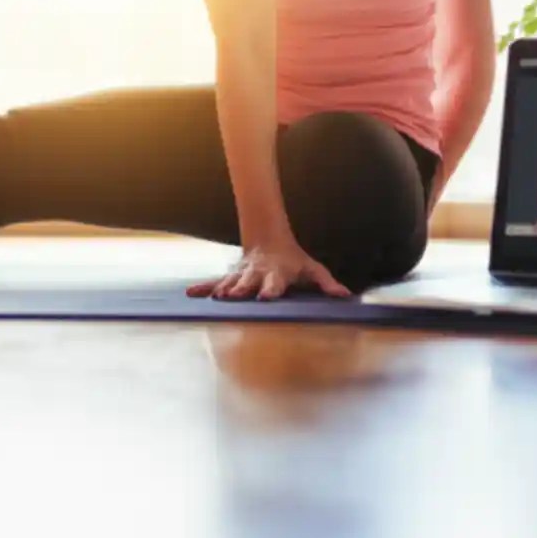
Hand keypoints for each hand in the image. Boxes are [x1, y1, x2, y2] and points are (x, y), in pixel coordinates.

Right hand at [187, 242, 351, 301]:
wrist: (269, 239)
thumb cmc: (294, 261)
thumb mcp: (312, 269)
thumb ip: (327, 283)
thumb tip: (345, 296)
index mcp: (277, 274)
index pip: (274, 283)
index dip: (270, 290)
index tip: (265, 297)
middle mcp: (257, 275)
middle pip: (248, 282)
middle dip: (241, 290)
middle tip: (232, 297)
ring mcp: (242, 275)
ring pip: (230, 282)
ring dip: (222, 289)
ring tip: (215, 298)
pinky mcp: (231, 277)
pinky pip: (214, 282)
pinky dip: (203, 287)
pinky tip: (190, 293)